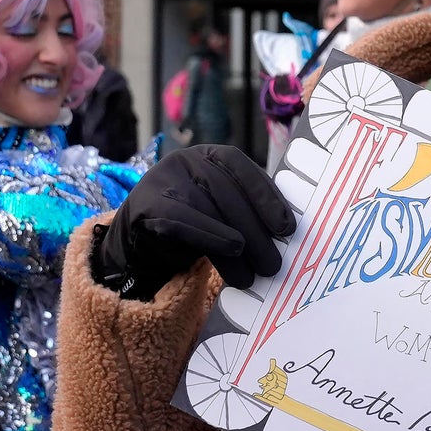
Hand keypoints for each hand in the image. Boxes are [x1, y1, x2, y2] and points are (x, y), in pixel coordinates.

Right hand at [94, 145, 295, 298]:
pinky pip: (180, 221)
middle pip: (226, 192)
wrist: (142, 239)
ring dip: (235, 245)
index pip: (241, 166)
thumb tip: (287, 232)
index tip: (288, 228)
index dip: (266, 196)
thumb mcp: (224, 209)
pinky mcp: (144, 205)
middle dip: (255, 231)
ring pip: (206, 209)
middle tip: (273, 264)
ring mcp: (161, 179)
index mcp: (210, 155)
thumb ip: (250, 210)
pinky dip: (208, 237)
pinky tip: (230, 253)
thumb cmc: (197, 222)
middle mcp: (185, 160)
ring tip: (253, 274)